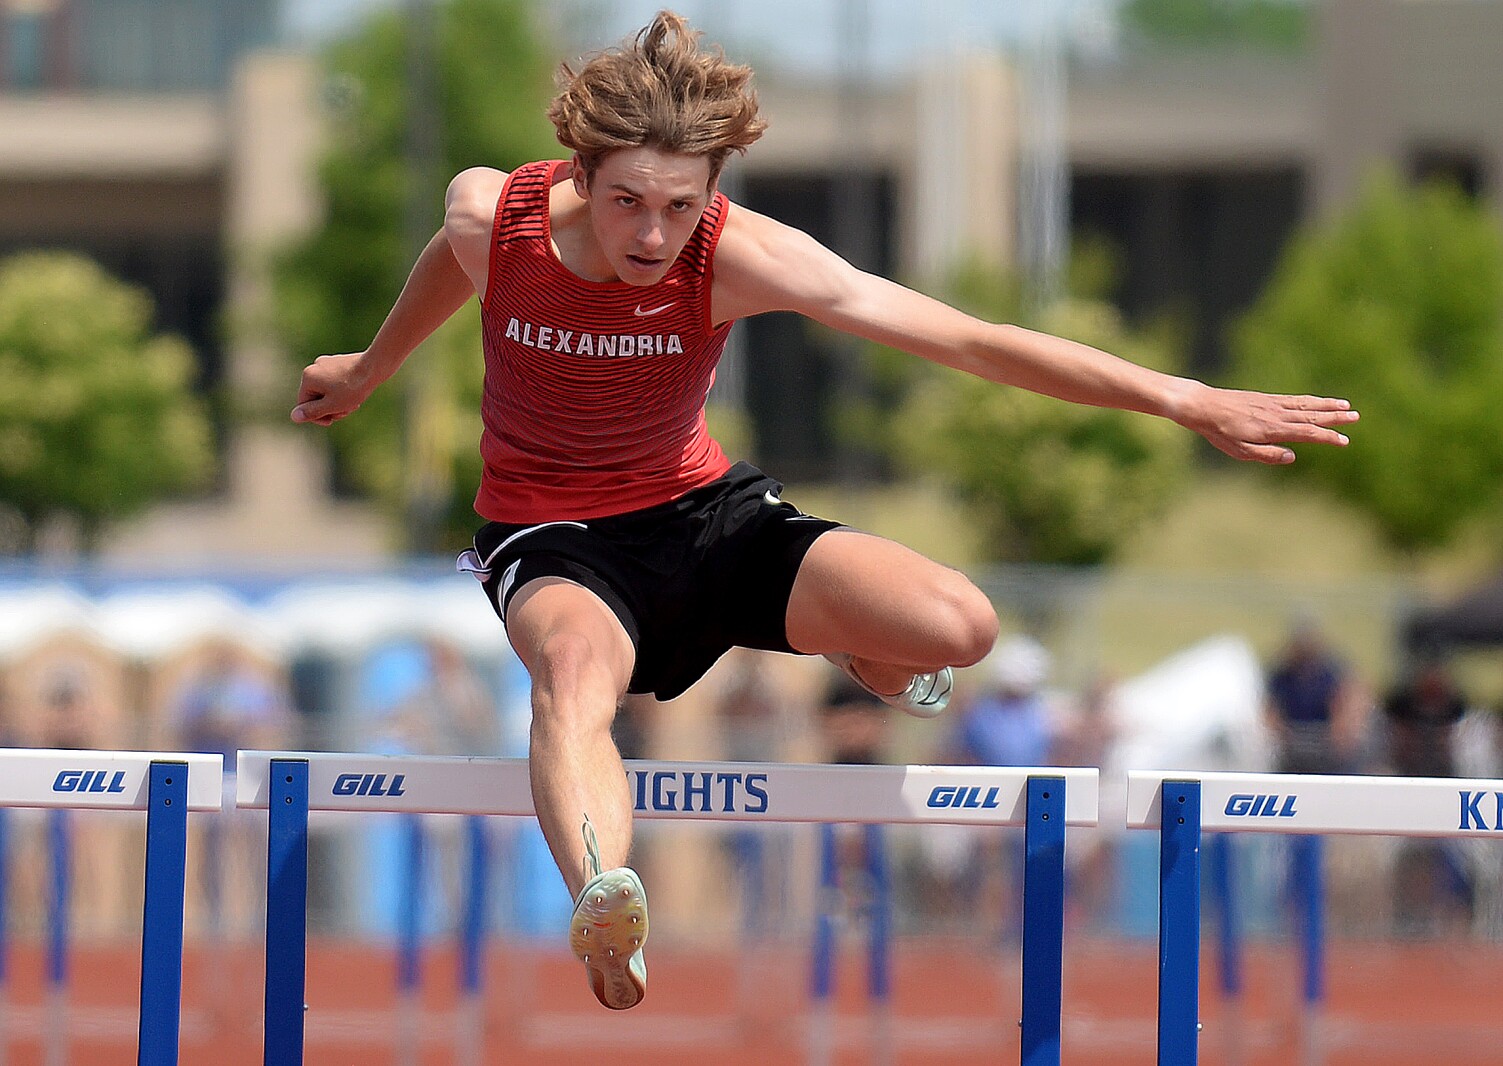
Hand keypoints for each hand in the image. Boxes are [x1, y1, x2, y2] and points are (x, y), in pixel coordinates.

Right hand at [291, 353, 373, 425]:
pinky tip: (356, 394)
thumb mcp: (331, 405)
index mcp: (308, 377)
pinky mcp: (339, 363)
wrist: (374, 367)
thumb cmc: (353, 388)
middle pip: (316, 397)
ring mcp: (327, 363)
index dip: (317, 417)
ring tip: (354, 403)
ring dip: (338, 402)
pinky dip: (344, 391)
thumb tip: (294, 417)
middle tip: (346, 411)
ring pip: (327, 390)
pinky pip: (336, 382)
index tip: (331, 421)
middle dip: (330, 408)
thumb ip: (312, 412)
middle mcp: (314, 367)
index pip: (304, 404)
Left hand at [1176, 382, 1358, 463]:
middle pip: (1312, 416)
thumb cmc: (1220, 432)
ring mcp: (1272, 404)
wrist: (1204, 406)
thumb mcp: (1239, 451)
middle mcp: (1276, 414)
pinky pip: (1293, 399)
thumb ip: (1267, 454)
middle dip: (1334, 418)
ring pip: (1305, 405)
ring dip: (1326, 405)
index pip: (1307, 433)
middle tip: (1355, 417)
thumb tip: (1292, 457)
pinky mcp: (1266, 398)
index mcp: (1272, 429)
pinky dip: (1309, 400)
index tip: (1344, 441)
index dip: (1327, 437)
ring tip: (1345, 406)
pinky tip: (1317, 401)